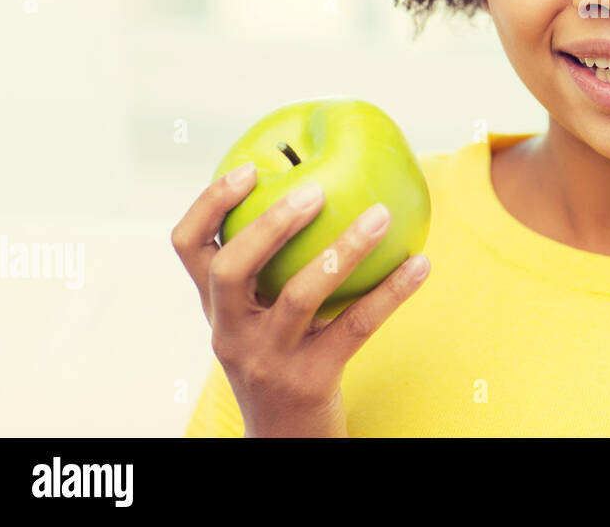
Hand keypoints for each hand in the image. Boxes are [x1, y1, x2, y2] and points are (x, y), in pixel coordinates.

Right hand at [171, 162, 431, 435]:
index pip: (188, 247)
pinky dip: (390, 292)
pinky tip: (421, 264)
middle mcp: (230, 332)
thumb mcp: (259, 319)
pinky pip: (356, 328)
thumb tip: (322, 186)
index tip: (250, 167)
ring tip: (380, 215)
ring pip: (298, 297)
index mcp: (216, 307)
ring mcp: (267, 359)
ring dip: (342, 250)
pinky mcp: (310, 380)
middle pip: (230, 269)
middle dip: (269, 224)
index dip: (211, 203)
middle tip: (315, 189)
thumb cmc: (281, 358)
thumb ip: (271, 270)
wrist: (285, 441)